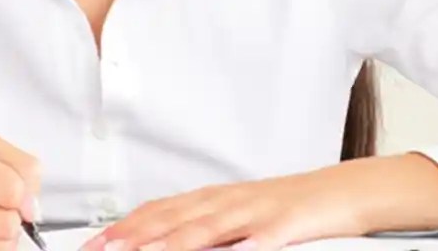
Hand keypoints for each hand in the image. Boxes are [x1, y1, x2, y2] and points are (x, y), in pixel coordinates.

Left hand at [77, 174, 366, 250]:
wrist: (341, 192)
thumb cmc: (289, 208)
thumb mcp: (238, 216)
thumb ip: (202, 230)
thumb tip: (164, 240)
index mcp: (213, 201)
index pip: (159, 212)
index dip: (126, 228)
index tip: (96, 243)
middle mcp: (228, 202)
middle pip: (174, 219)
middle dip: (135, 237)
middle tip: (104, 250)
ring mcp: (256, 211)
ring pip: (208, 227)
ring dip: (173, 243)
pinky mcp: (287, 223)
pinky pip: (263, 238)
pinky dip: (244, 246)